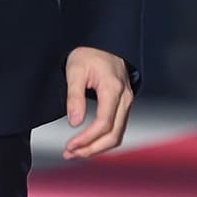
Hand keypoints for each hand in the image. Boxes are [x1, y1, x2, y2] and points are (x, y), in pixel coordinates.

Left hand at [62, 46, 134, 160]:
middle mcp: (125, 98)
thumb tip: (75, 122)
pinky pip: (117, 128)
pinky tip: (87, 143)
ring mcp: (127, 102)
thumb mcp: (75, 70)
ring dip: (97, 147)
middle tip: (69, 153)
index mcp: (113, 89)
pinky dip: (103, 140)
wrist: (103, 42)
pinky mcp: (123, 104)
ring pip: (117, 135)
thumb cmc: (89, 53)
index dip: (86, 139)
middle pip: (113, 135)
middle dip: (91, 149)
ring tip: (75, 152)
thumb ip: (74, 97)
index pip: (104, 123)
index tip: (69, 146)